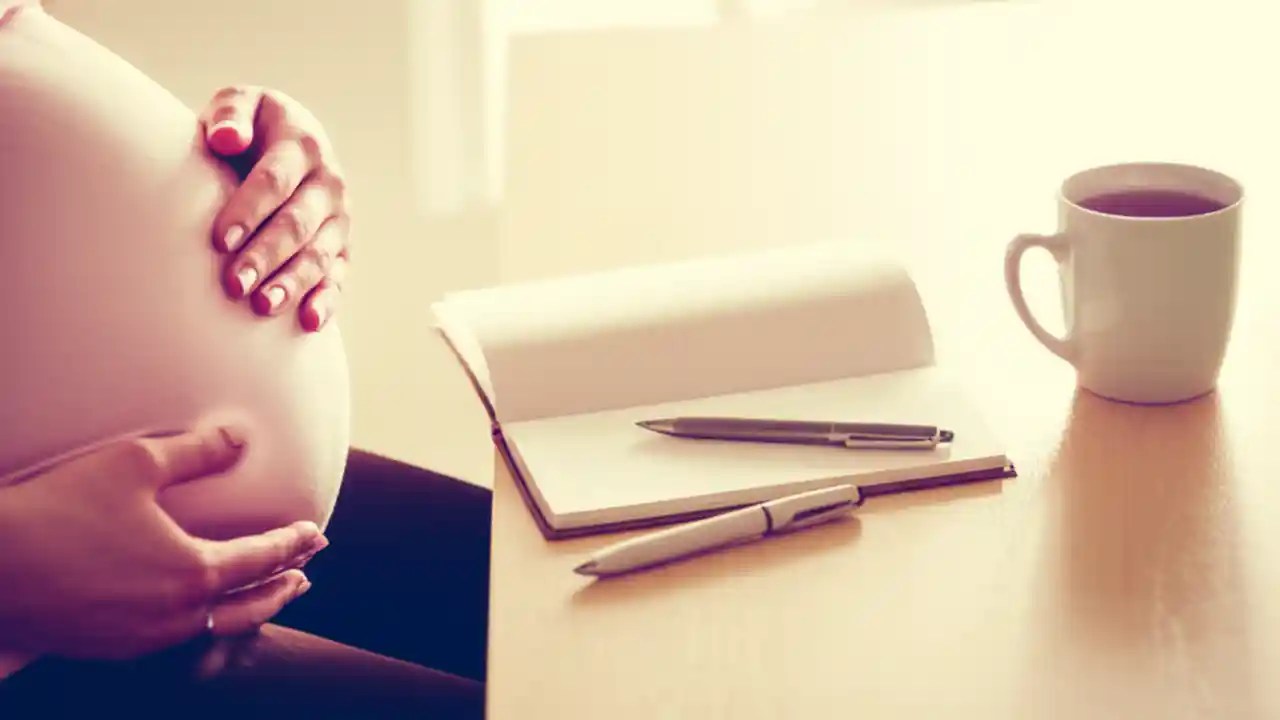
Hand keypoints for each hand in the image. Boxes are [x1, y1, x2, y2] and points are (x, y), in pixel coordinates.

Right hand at [0, 425, 326, 660]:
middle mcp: (176, 615)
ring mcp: (144, 638)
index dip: (293, 543)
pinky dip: (204, 627)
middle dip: (283, 588)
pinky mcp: (113, 648)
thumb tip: (240, 436)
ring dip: (246, 612)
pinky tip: (199, 615)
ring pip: (214, 630)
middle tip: (306, 574)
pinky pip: (176, 642)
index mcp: (194, 572)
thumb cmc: (59, 508)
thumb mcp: (135, 464)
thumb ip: (197, 451)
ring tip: (263, 598)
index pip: (263, 558)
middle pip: (250, 607)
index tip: (316, 533)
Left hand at [199, 86, 350, 332]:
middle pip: (298, 224)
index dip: (249, 210)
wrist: (286, 143)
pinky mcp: (342, 250)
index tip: (218, 239)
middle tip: (234, 285)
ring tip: (262, 307)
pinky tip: (307, 322)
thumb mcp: (241, 104)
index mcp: (303, 145)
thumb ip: (231, 113)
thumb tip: (227, 139)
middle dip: (266, 256)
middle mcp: (328, 184)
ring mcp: (339, 220)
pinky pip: (338, 279)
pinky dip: (326, 302)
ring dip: (292, 283)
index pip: (276, 180)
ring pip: (319, 256)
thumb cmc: (250, 128)